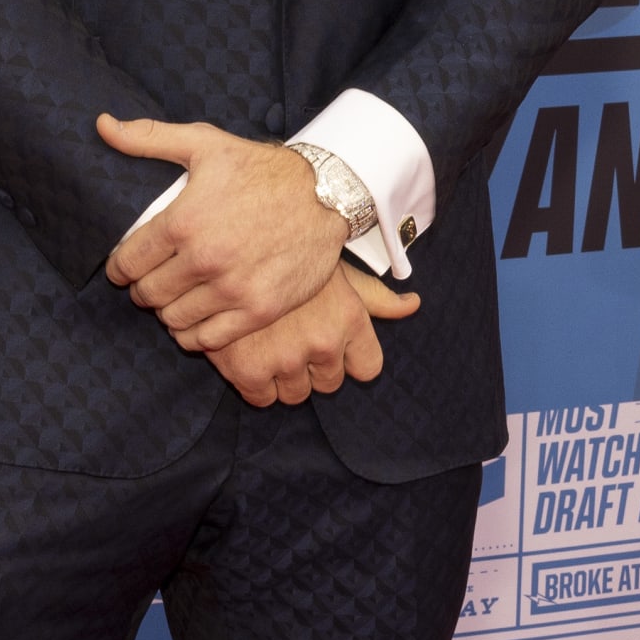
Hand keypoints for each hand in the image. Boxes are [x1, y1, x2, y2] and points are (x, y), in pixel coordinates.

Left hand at [99, 114, 349, 349]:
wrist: (325, 194)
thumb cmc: (260, 168)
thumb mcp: (204, 143)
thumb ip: (147, 138)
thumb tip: (101, 125)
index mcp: (184, 221)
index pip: (128, 263)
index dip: (119, 267)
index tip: (124, 267)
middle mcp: (205, 260)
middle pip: (148, 295)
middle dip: (142, 289)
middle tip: (151, 280)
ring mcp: (233, 289)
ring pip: (174, 320)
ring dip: (167, 311)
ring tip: (174, 297)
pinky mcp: (259, 310)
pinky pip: (208, 339)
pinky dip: (194, 334)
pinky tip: (196, 318)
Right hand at [207, 263, 419, 407]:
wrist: (226, 240)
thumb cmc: (286, 251)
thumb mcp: (336, 268)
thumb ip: (374, 296)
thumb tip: (414, 305)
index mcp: (350, 317)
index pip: (367, 368)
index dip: (348, 357)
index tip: (327, 340)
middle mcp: (323, 341)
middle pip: (329, 384)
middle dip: (312, 366)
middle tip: (291, 337)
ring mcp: (285, 357)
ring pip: (294, 394)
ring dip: (282, 375)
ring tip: (268, 341)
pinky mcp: (247, 369)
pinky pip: (261, 398)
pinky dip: (254, 382)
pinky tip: (248, 352)